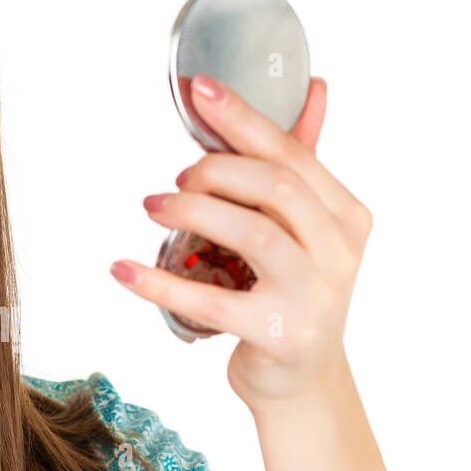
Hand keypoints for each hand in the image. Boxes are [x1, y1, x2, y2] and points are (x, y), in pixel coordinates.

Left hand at [111, 74, 372, 408]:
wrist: (300, 383)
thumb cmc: (291, 295)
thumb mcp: (304, 230)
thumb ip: (300, 162)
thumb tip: (316, 87)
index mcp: (346, 216)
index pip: (293, 154)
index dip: (243, 118)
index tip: (199, 89)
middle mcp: (339, 253)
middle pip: (276, 187)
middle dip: (214, 171)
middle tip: (174, 182)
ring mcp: (313, 296)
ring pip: (252, 234)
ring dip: (192, 212)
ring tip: (154, 208)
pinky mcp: (280, 336)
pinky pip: (212, 302)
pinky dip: (161, 283)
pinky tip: (123, 270)